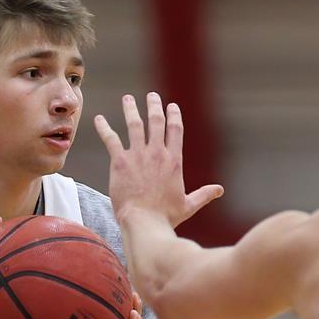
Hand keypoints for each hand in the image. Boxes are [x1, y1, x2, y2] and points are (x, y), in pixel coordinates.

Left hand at [93, 93, 223, 228]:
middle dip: (154, 106)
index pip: (175, 130)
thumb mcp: (188, 204)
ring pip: (134, 125)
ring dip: (130, 109)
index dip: (174, 115)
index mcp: (174, 160)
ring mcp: (138, 155)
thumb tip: (220, 190)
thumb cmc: (165, 216)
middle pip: (156, 121)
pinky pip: (111, 139)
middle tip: (151, 96)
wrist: (144, 222)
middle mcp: (157, 153)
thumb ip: (204, 194)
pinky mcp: (120, 162)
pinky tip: (98, 119)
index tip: (172, 106)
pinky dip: (104, 128)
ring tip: (127, 99)